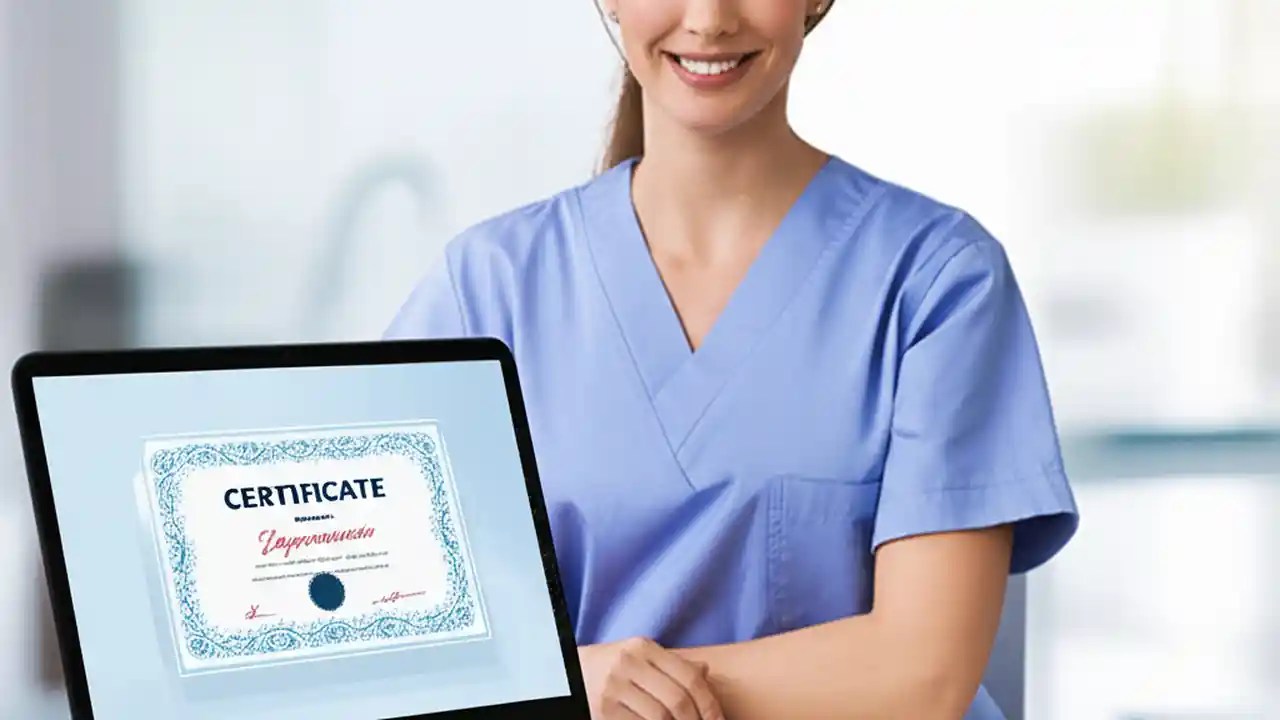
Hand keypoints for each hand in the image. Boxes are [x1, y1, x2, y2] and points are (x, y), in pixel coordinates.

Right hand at [579, 637, 724, 719]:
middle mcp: (628, 663)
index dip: (710, 704)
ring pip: (660, 717)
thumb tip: (705, 673)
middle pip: (677, 700)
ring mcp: (613, 688)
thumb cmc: (614, 666)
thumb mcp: (641, 657)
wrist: (570, 672)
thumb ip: (673, 664)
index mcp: (644, 647)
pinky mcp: (602, 710)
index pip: (690, 677)